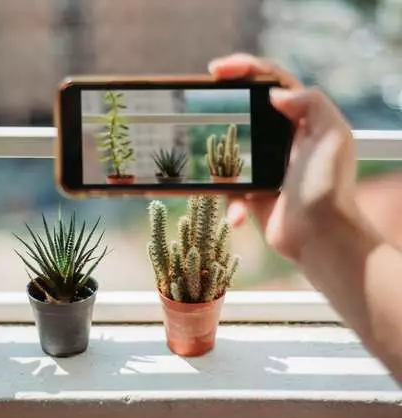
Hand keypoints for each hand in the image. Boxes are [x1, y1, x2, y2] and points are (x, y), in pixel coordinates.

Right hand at [208, 53, 358, 262]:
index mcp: (303, 121)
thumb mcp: (332, 136)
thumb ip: (311, 103)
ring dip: (219, 166)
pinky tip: (239, 214)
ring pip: (229, 154)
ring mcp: (265, 167)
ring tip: (220, 176)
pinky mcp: (252, 193)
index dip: (245, 69)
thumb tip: (274, 93)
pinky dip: (231, 204)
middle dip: (221, 112)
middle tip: (197, 108)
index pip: (272, 82)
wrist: (320, 238)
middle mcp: (283, 141)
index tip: (216, 71)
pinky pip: (228, 190)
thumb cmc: (326, 187)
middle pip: (244, 113)